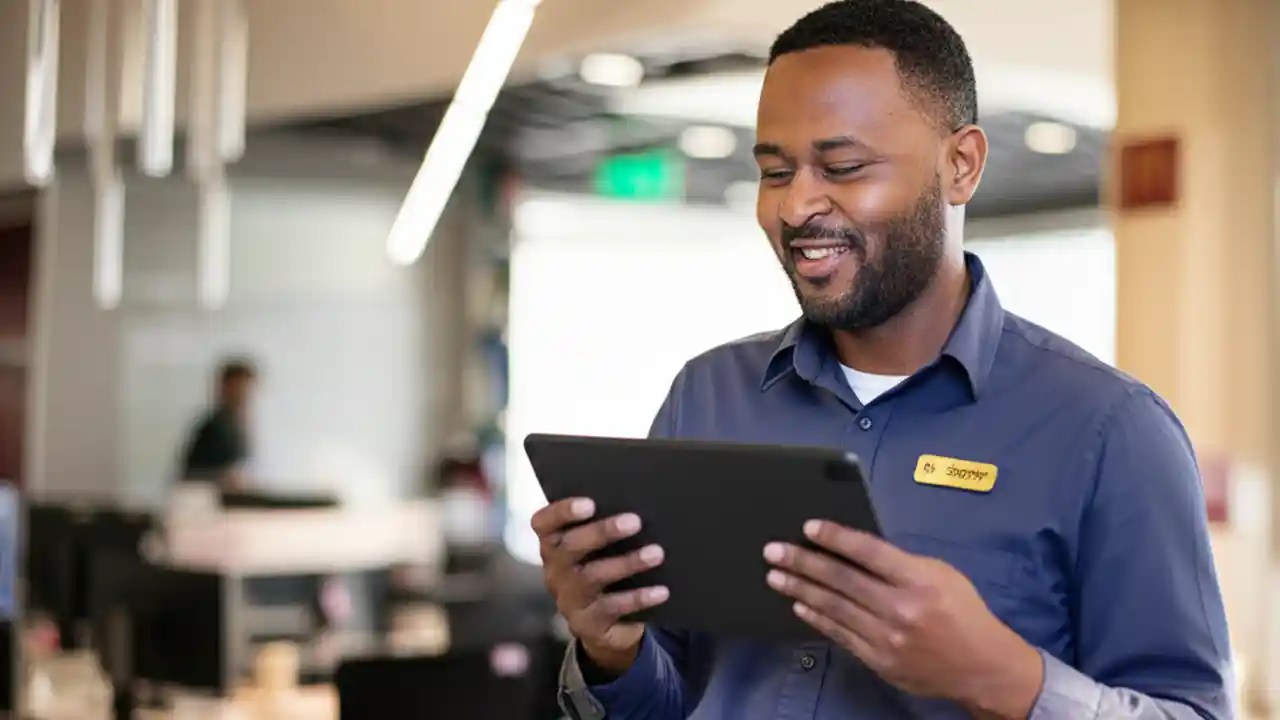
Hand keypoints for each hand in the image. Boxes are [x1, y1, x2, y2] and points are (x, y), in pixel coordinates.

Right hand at [531, 498, 668, 674]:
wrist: (605, 626)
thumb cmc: (604, 569)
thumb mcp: (597, 550)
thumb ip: (603, 528)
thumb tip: (639, 504)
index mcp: (553, 544)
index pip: (543, 523)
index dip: (562, 512)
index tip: (590, 503)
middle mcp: (555, 570)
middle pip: (570, 547)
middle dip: (602, 532)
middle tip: (635, 521)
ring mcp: (569, 599)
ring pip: (592, 577)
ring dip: (626, 563)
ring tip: (656, 553)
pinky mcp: (587, 623)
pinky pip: (612, 608)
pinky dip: (638, 598)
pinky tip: (660, 591)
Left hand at [764, 521, 1042, 718]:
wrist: (981, 666)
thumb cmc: (962, 611)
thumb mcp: (941, 574)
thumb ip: (899, 563)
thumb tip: (854, 549)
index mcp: (919, 580)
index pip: (868, 552)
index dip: (835, 537)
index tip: (808, 527)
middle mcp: (900, 609)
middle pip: (842, 579)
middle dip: (803, 562)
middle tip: (773, 550)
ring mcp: (887, 639)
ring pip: (834, 608)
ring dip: (800, 589)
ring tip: (775, 575)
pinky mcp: (878, 661)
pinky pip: (840, 634)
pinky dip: (816, 618)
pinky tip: (799, 605)